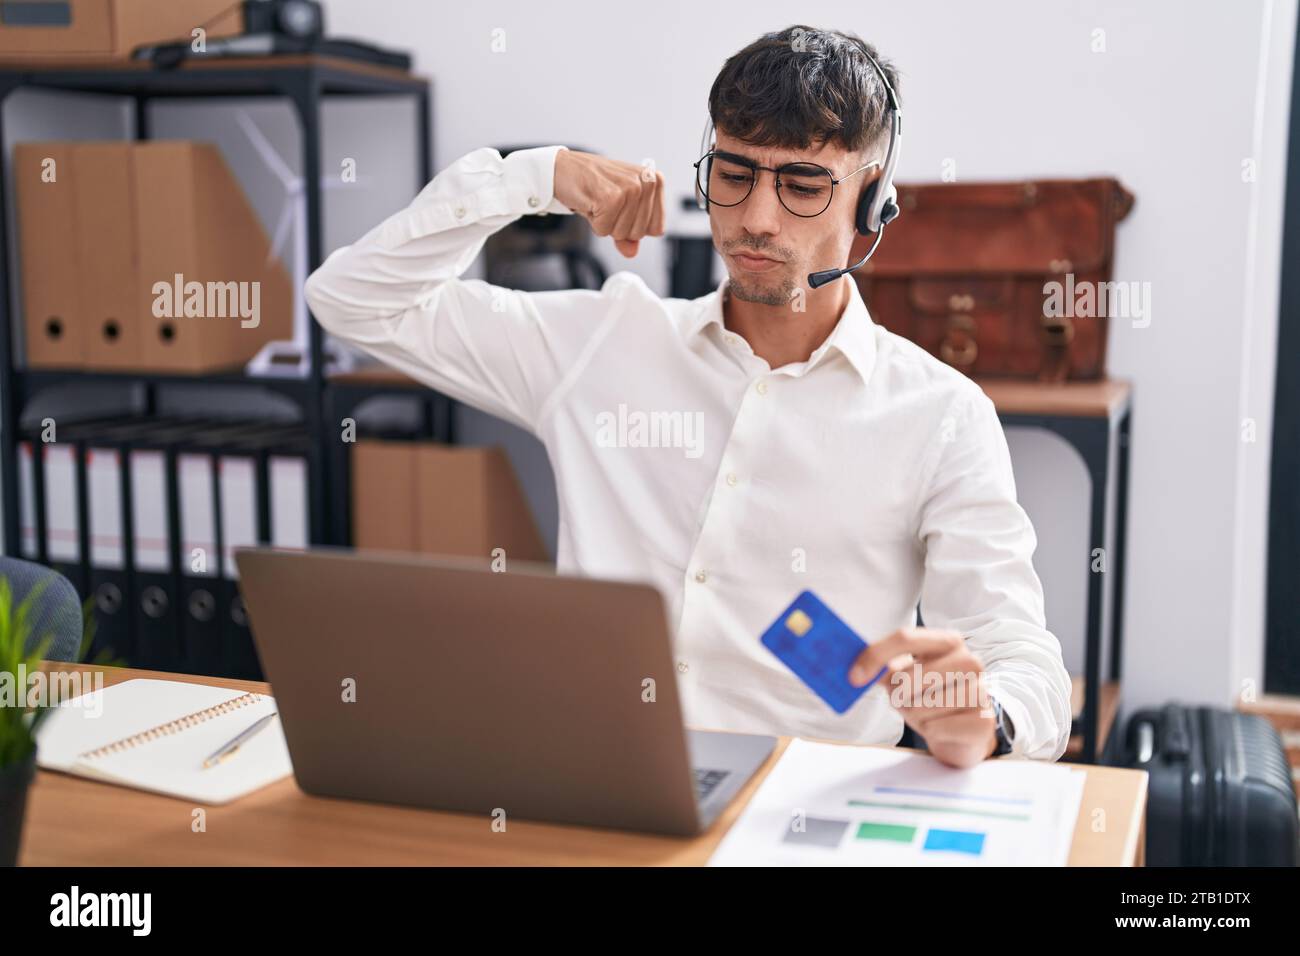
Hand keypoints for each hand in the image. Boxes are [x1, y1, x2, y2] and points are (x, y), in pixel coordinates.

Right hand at [553, 149, 665, 257]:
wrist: (563, 168)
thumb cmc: (592, 183)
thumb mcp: (617, 208)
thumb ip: (629, 232)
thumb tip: (632, 252)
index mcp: (654, 181)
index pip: (657, 228)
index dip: (634, 227)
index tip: (621, 210)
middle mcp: (646, 182)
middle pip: (639, 234)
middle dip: (618, 226)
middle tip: (605, 204)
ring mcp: (630, 189)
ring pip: (622, 233)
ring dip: (605, 223)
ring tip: (598, 201)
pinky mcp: (611, 197)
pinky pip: (605, 230)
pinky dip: (593, 222)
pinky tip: (590, 202)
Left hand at [848, 626, 998, 768]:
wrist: (961, 733)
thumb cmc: (929, 698)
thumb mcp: (903, 676)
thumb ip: (881, 666)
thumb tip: (854, 670)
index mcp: (949, 641)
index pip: (905, 638)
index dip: (875, 656)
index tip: (854, 677)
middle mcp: (970, 661)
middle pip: (909, 676)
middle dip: (898, 695)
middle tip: (906, 701)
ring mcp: (981, 691)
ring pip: (922, 705)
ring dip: (914, 715)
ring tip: (926, 714)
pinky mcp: (983, 722)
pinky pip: (936, 727)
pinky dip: (929, 731)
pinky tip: (939, 727)